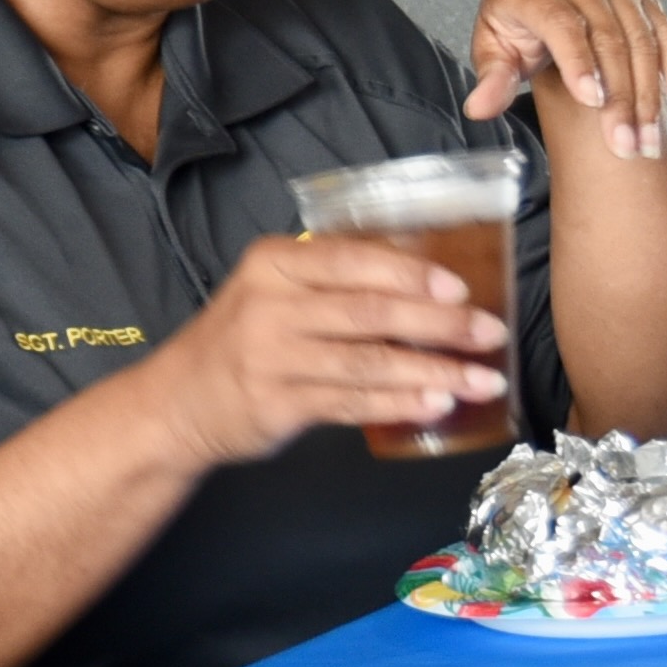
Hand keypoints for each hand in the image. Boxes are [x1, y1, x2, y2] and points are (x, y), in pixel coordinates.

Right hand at [147, 233, 507, 467]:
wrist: (176, 403)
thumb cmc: (240, 342)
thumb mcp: (273, 292)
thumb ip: (333, 282)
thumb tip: (426, 282)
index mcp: (273, 264)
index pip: (353, 261)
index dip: (412, 275)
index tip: (461, 289)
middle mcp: (269, 306)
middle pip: (370, 312)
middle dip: (439, 324)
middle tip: (490, 333)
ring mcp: (271, 358)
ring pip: (368, 362)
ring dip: (433, 371)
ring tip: (481, 379)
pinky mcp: (277, 405)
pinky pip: (352, 403)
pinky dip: (399, 405)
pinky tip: (436, 406)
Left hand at [465, 0, 666, 159]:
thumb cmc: (515, 8)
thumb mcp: (491, 37)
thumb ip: (492, 74)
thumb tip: (480, 108)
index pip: (562, 24)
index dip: (578, 62)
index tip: (592, 101)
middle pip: (608, 39)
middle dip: (620, 97)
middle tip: (623, 144)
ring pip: (642, 40)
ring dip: (649, 95)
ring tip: (646, 140)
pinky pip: (666, 31)